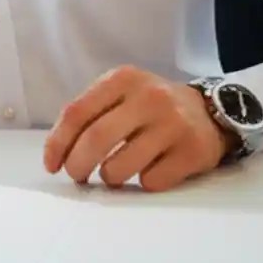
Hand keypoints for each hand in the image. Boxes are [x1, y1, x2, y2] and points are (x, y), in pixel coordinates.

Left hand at [44, 66, 232, 191]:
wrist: (211, 111)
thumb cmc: (150, 107)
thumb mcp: (120, 94)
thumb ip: (89, 114)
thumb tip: (57, 154)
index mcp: (122, 79)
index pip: (76, 113)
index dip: (58, 143)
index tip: (51, 165)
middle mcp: (149, 97)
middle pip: (96, 140)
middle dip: (77, 165)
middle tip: (77, 176)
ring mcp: (173, 124)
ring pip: (120, 166)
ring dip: (109, 177)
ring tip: (113, 173)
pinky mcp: (193, 152)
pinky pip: (150, 181)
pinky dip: (141, 183)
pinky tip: (149, 171)